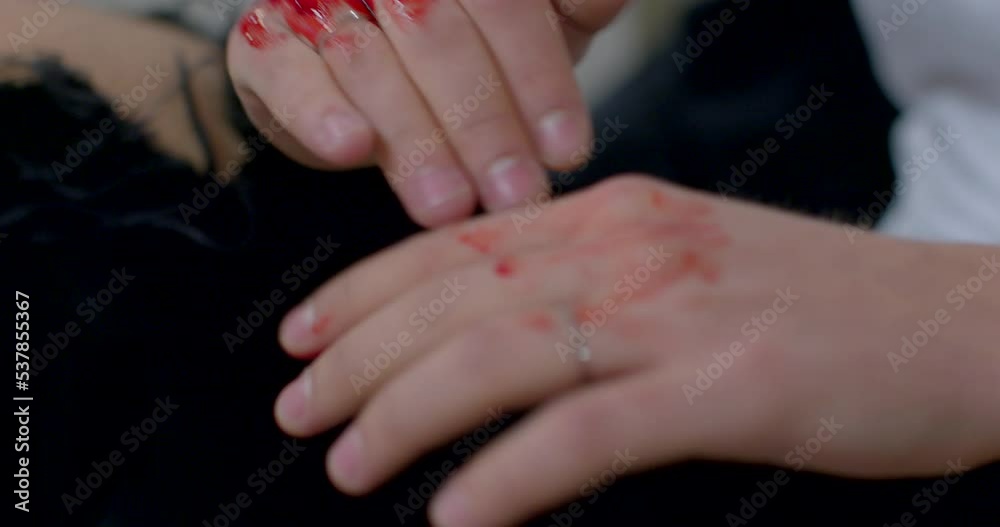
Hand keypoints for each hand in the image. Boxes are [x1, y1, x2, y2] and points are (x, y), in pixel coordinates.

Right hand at [227, 0, 625, 226]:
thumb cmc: (472, 57)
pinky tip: (350, 148)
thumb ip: (573, 6)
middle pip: (438, 36)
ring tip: (448, 206)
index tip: (566, 150)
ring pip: (368, 62)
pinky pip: (284, 71)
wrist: (365, 88)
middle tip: (515, 196)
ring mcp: (320, 2)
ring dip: (413, 139)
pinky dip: (317, 110)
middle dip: (482, 124)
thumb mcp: (531, 32)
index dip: (537, 78)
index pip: (504, 5)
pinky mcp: (265, 45)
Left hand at [272, 175, 998, 525]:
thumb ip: (593, 280)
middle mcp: (632, 247)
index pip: (458, 244)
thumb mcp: (688, 263)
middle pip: (458, 297)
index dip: (366, 289)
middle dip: (359, 356)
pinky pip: (585, 434)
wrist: (961, 324)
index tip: (304, 334)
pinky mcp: (726, 386)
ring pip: (499, 357)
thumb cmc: (820, 304)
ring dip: (406, 413)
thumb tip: (495, 324)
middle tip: (295, 406)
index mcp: (617, 213)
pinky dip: (507, 478)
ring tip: (346, 464)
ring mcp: (678, 313)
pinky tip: (455, 517)